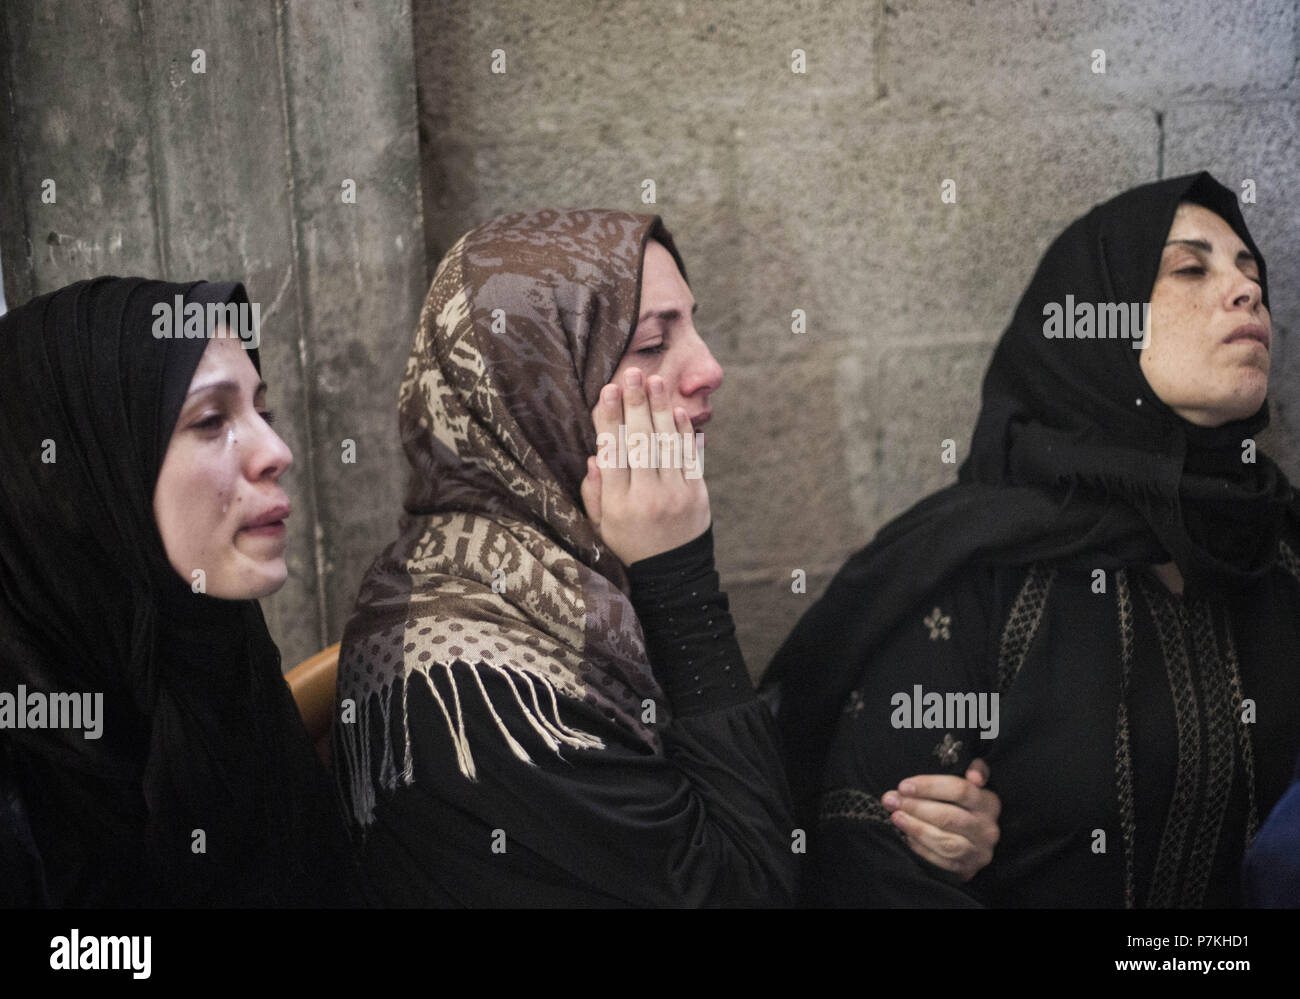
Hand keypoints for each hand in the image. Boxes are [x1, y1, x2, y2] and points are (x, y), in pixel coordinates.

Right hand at [581, 367, 709, 564]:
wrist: (672, 576)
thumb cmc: (628, 546)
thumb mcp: (600, 528)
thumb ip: (594, 494)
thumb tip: (594, 457)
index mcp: (617, 504)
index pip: (612, 452)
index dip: (610, 418)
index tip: (608, 390)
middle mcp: (646, 497)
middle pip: (639, 441)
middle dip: (636, 404)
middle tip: (633, 374)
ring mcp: (674, 495)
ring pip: (666, 444)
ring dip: (660, 410)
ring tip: (655, 382)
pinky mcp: (696, 495)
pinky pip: (689, 458)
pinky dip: (684, 433)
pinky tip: (676, 411)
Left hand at [882, 758, 1000, 881]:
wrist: (976, 842)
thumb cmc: (966, 805)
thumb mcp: (972, 785)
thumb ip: (975, 771)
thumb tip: (974, 775)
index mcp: (988, 803)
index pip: (960, 790)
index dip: (930, 787)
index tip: (904, 786)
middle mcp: (987, 828)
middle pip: (948, 817)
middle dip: (915, 807)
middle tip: (891, 800)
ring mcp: (978, 851)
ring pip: (944, 841)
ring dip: (915, 828)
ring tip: (895, 816)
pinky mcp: (966, 869)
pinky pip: (940, 860)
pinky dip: (921, 847)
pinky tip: (906, 835)